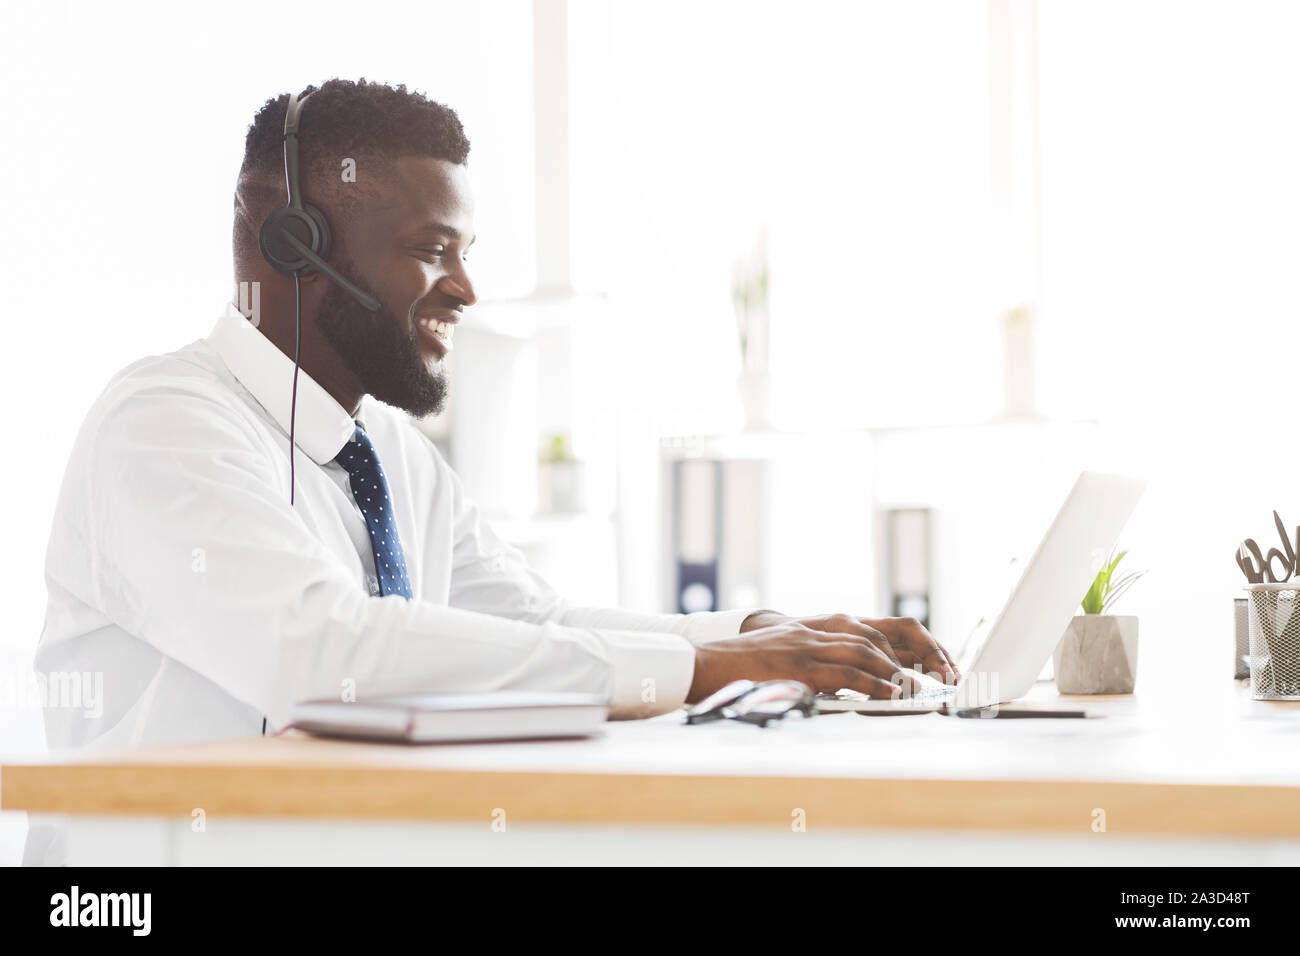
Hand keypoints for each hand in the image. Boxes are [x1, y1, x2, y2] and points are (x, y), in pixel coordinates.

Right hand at [739, 610, 960, 684]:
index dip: (894, 648)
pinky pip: (845, 673)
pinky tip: (888, 694)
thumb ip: (807, 664)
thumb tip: (836, 687)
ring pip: (864, 651)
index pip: (862, 630)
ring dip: (893, 670)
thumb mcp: (777, 656)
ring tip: (913, 688)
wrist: (703, 664)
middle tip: (927, 677)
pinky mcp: (799, 666)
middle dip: (904, 656)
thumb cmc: (737, 667)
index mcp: (809, 629)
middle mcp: (812, 632)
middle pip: (872, 635)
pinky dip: (872, 683)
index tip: (916, 665)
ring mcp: (806, 646)